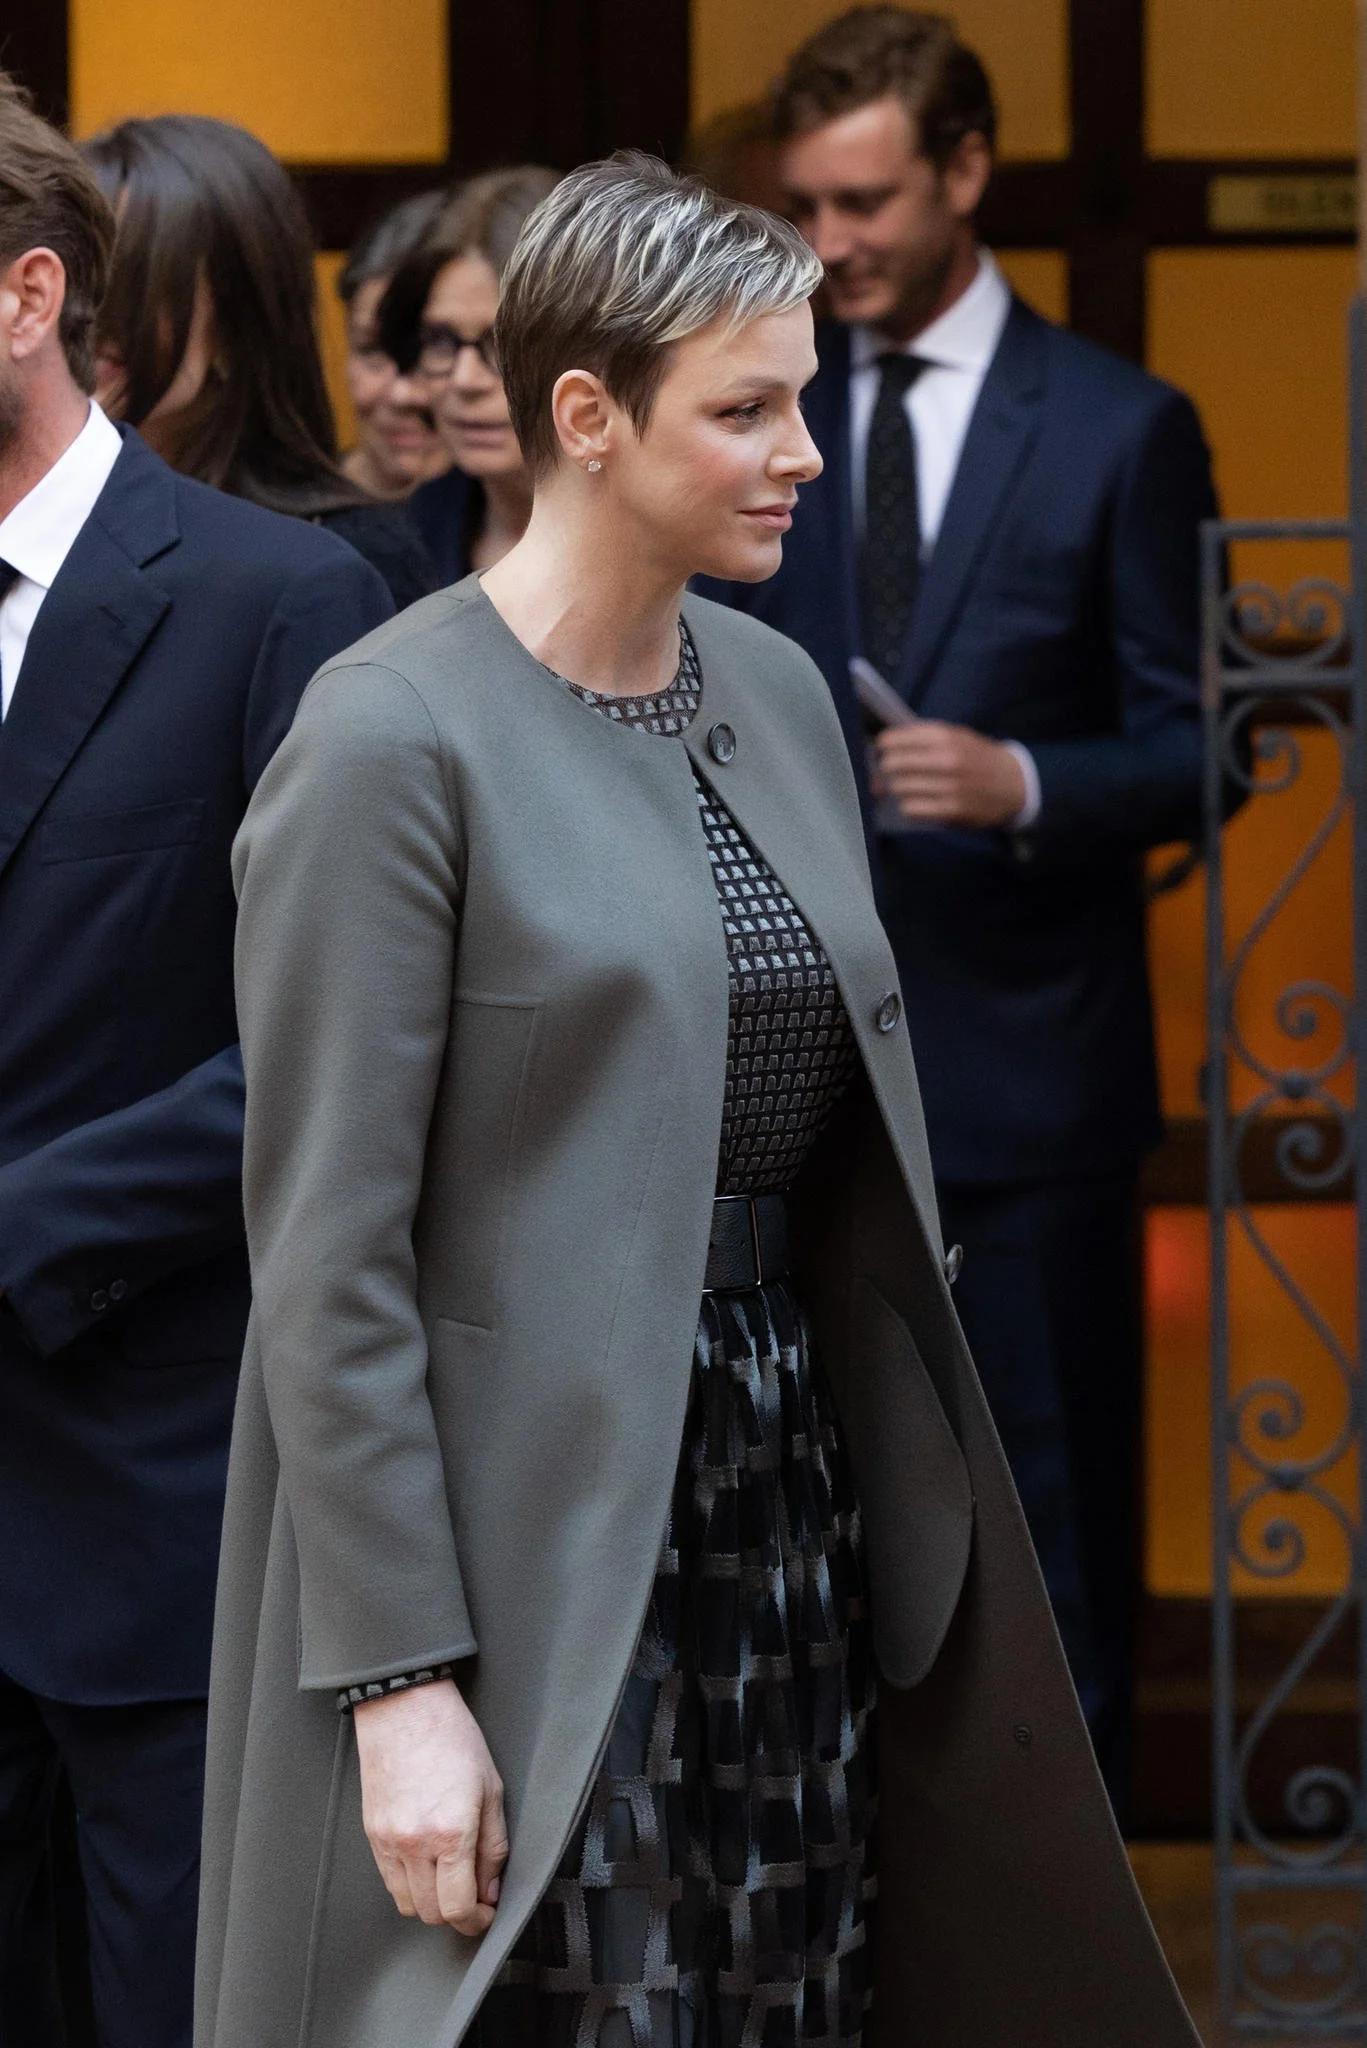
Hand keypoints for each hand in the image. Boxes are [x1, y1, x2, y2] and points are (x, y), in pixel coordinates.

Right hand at [353, 1678, 506, 1934]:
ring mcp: (388, 1841)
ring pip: (407, 1905)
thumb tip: (490, 1890)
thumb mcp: (491, 1788)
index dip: (476, 1922)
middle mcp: (414, 1844)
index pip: (458, 1908)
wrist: (404, 1707)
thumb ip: (494, 1847)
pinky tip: (426, 1865)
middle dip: (456, 1914)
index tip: (486, 1914)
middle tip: (473, 1898)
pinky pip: (389, 1882)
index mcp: (450, 1833)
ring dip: (430, 1904)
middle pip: (431, 1914)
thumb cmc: (452, 1738)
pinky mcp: (372, 1835)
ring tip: (449, 1880)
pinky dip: (409, 1885)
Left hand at [873, 721, 1025, 828]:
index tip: (882, 749)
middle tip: (891, 771)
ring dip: (898, 788)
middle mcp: (947, 760)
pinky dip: (909, 806)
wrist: (1014, 784)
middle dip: (887, 769)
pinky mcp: (951, 811)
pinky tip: (917, 802)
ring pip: (899, 788)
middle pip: (893, 765)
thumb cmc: (978, 758)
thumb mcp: (957, 736)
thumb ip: (924, 738)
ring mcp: (949, 787)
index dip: (883, 746)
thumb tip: (882, 748)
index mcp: (945, 736)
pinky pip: (911, 809)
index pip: (895, 740)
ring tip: (907, 787)